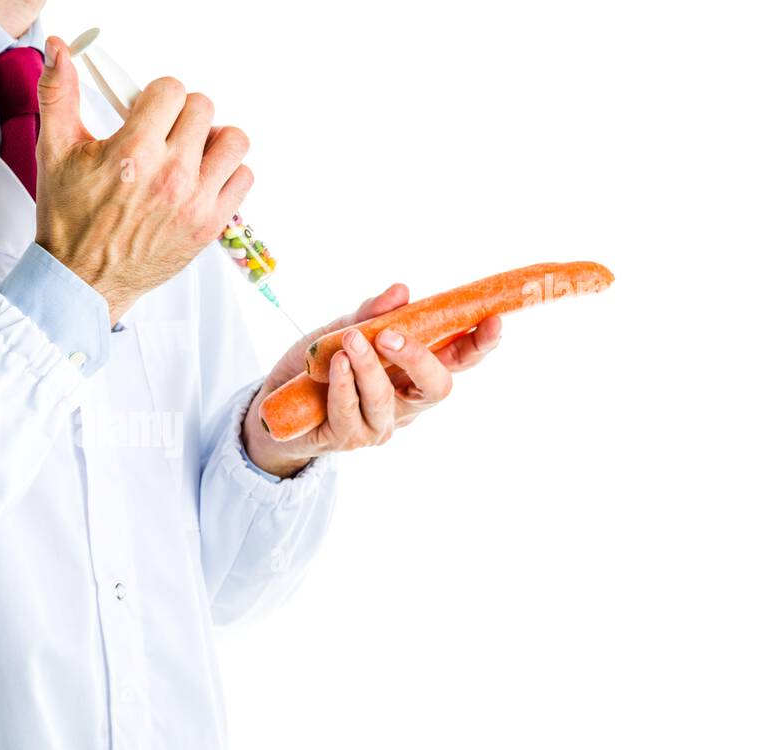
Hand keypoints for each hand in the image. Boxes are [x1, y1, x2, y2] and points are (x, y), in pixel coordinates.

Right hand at [35, 37, 253, 322]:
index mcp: (134, 152)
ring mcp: (194, 202)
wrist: (82, 281)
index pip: (171, 89)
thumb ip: (59, 95)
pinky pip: (242, 178)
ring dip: (211, 140)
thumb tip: (59, 51)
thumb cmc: (70, 223)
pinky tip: (200, 179)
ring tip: (187, 153)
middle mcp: (170, 176)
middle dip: (179, 115)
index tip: (146, 112)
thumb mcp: (55, 153)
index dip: (155, 96)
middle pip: (202, 108)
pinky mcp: (208, 225)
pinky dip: (226, 173)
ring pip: (232, 140)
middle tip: (161, 135)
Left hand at [241, 285, 502, 477]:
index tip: (494, 319)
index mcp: (413, 373)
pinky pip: (350, 412)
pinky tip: (338, 365)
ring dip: (370, 367)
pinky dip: (345, 385)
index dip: (480, 344)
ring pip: (386, 400)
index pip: (456, 360)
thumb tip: (401, 291)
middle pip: (436, 388)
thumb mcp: (342, 332)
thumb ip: (370, 315)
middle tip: (394, 335)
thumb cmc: (318, 368)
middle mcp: (404, 403)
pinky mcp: (346, 438)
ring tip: (351, 342)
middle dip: (421, 359)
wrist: (275, 404)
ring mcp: (378, 425)